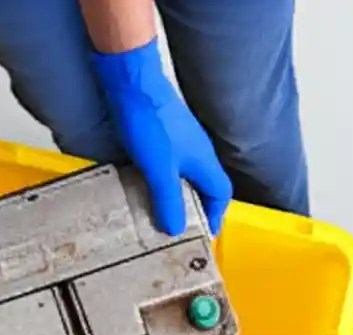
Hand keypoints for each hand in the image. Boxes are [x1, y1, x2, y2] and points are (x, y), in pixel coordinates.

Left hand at [90, 37, 231, 234]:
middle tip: (180, 227)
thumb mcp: (160, 171)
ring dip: (175, 193)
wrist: (132, 82)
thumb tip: (176, 230)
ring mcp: (180, 139)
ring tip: (158, 210)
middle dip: (194, 207)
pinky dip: (160, 178)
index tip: (204, 234)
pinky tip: (141, 183)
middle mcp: (197, 151)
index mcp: (204, 162)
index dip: (215, 215)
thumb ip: (169, 201)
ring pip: (184, 174)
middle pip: (203, 185)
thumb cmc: (151, 125)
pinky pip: (168, 163)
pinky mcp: (163, 131)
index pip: (220, 194)